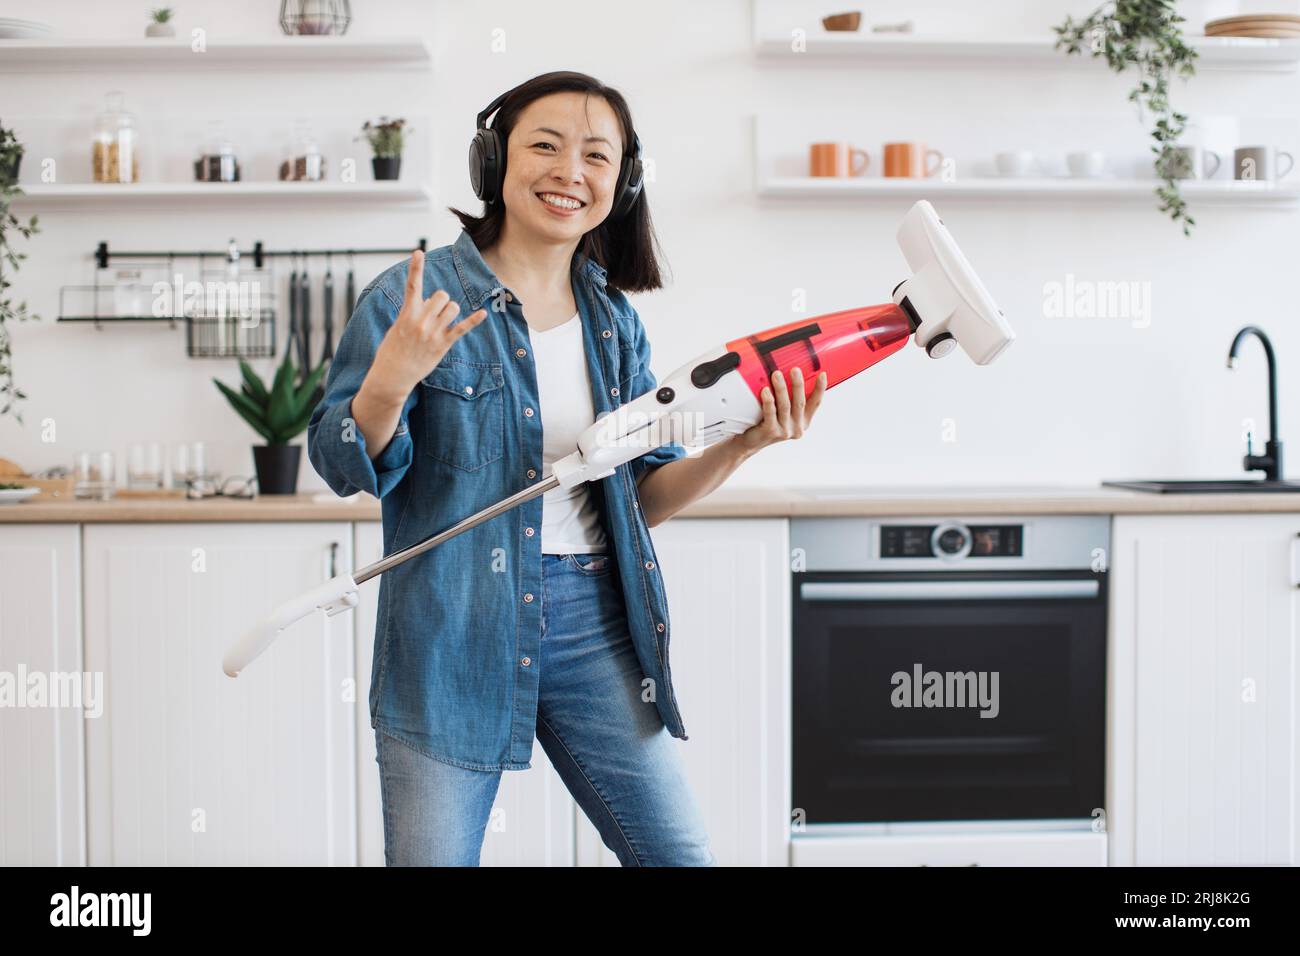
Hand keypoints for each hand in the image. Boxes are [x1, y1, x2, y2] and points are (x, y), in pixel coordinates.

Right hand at [362, 248, 487, 403]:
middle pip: (441, 295)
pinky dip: (473, 320)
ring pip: (453, 308)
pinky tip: (482, 314)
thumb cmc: (392, 351)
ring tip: (442, 322)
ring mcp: (433, 332)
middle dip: (441, 301)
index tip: (419, 252)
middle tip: (434, 314)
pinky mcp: (442, 344)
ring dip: (450, 311)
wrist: (392, 375)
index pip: (412, 286)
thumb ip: (412, 313)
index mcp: (406, 313)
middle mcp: (420, 320)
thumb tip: (428, 303)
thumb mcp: (397, 327)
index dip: (415, 268)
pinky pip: (462, 328)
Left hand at [733, 366, 826, 457]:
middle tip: (795, 369)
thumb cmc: (766, 422)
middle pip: (800, 402)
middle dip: (798, 384)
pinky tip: (765, 391)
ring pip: (785, 406)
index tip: (823, 374)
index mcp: (803, 421)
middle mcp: (797, 427)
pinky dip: (768, 401)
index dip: (820, 389)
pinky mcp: (771, 432)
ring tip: (776, 374)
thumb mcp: (781, 412)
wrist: (750, 442)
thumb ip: (788, 398)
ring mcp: (784, 431)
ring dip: (782, 388)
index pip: (815, 403)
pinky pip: (770, 413)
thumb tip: (786, 372)